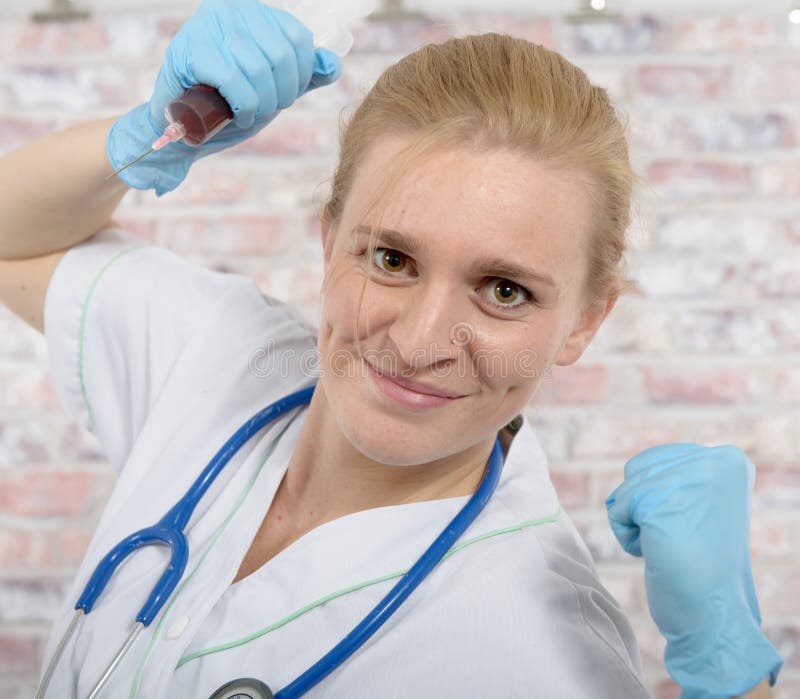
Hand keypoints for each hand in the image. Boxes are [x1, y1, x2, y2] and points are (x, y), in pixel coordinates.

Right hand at [108, 0, 341, 194]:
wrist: (181, 127)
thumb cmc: (228, 104)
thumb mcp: (274, 88)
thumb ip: (304, 75)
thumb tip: (334, 64)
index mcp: (255, 12)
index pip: (299, 39)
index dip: (301, 76)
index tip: (284, 95)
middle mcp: (232, 8)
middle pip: (282, 55)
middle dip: (281, 94)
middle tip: (264, 109)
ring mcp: (209, 25)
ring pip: (260, 69)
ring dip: (262, 104)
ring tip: (249, 113)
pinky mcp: (191, 50)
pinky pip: (235, 81)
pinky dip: (244, 105)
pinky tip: (238, 114)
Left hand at [605, 443, 782, 698]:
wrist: (712, 613)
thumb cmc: (702, 565)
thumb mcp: (697, 507)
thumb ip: (671, 479)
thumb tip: (613, 495)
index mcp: (728, 460)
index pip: (661, 458)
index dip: (660, 496)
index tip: (692, 524)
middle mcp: (712, 460)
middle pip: (640, 468)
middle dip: (645, 506)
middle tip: (679, 537)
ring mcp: (685, 478)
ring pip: (627, 487)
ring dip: (635, 520)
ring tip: (669, 543)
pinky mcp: (657, 500)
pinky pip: (618, 508)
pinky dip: (626, 534)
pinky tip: (656, 551)